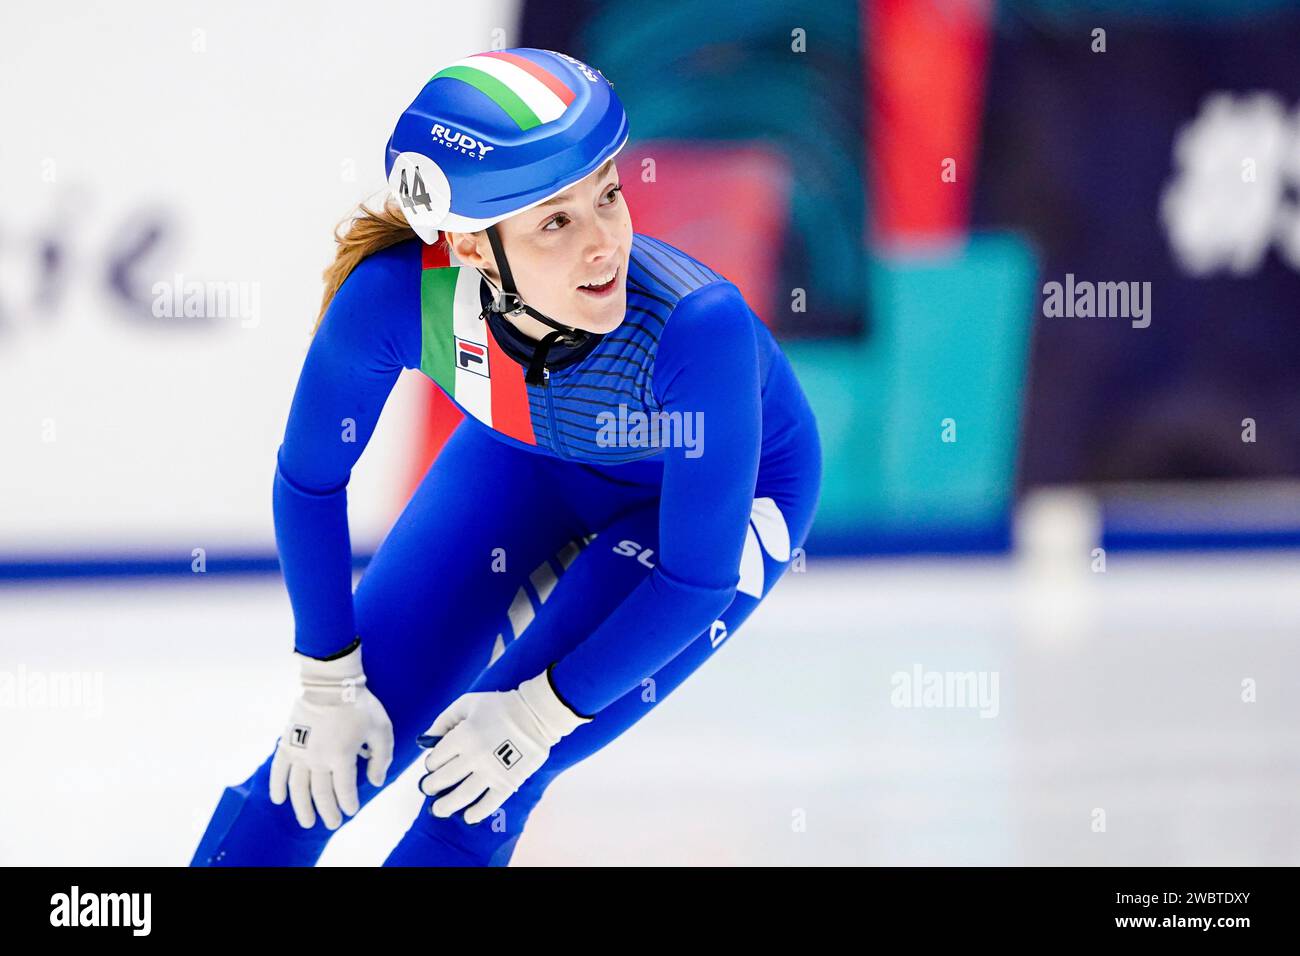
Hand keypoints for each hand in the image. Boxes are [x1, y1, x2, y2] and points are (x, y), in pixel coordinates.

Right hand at [269, 641, 394, 829]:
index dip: (349, 804)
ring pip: (298, 788)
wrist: (331, 684)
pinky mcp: (287, 744)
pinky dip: (277, 786)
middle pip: (321, 794)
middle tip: (332, 824)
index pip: (345, 790)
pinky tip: (278, 799)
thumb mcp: (381, 729)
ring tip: (307, 822)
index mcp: (342, 756)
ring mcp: (300, 753)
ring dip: (301, 808)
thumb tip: (375, 782)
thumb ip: (381, 758)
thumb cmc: (360, 706)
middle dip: (328, 812)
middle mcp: (319, 759)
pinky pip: (279, 770)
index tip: (351, 811)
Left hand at [416, 668, 592, 824]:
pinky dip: (477, 813)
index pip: (436, 758)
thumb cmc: (499, 706)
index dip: (431, 764)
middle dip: (431, 786)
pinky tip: (468, 817)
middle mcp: (474, 756)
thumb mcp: (468, 703)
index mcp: (463, 735)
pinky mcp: (508, 782)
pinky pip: (489, 803)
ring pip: (462, 796)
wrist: (537, 714)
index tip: (433, 766)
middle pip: (444, 779)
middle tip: (428, 789)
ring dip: (446, 806)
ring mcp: (491, 771)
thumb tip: (425, 740)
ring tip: (438, 810)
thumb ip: (444, 720)